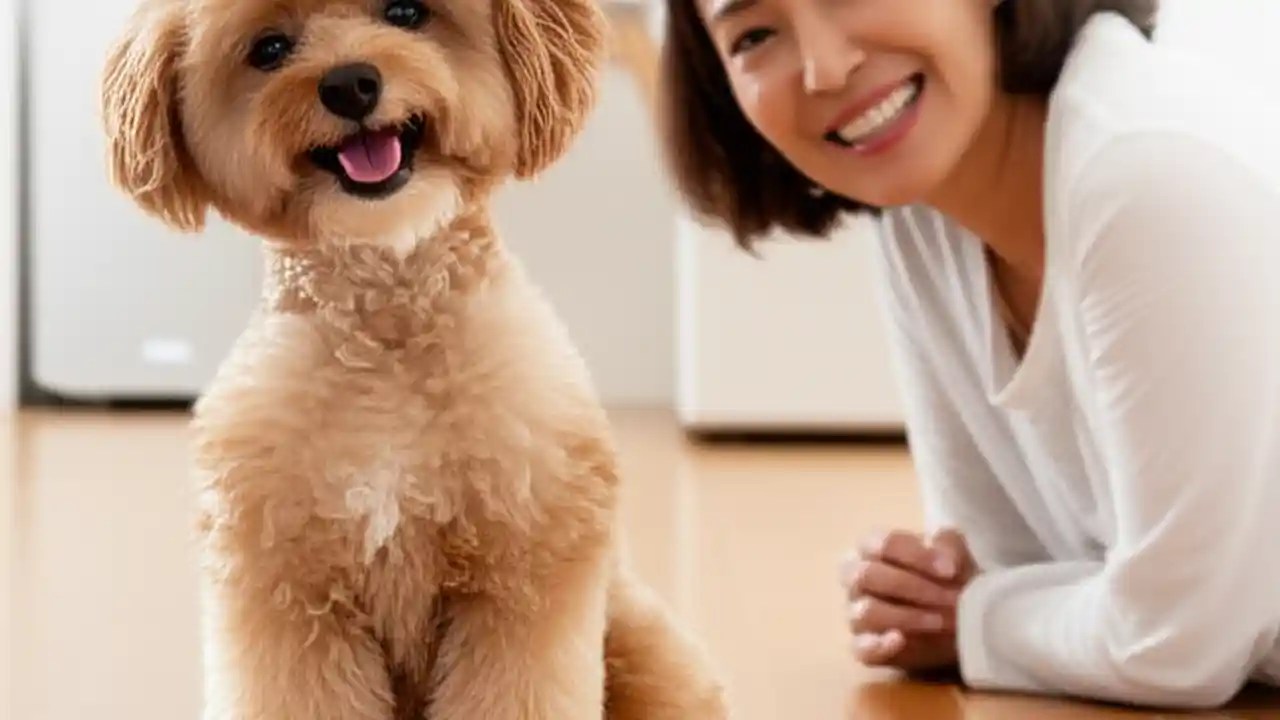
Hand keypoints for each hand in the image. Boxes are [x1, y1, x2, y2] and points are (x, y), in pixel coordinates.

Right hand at [839, 528, 976, 672]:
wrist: (961, 619)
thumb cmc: (948, 578)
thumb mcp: (955, 554)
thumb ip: (949, 545)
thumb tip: (945, 558)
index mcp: (872, 548)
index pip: (882, 543)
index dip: (916, 555)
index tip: (951, 570)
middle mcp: (857, 579)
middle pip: (866, 575)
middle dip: (910, 586)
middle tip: (949, 599)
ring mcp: (856, 614)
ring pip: (865, 612)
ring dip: (905, 616)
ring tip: (939, 621)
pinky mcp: (864, 646)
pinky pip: (860, 648)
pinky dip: (878, 645)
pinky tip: (900, 640)